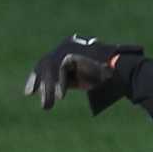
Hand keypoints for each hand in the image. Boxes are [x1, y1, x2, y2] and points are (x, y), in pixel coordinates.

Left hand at [23, 35, 142, 112]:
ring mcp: (70, 47)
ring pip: (51, 68)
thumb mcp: (83, 79)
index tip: (30, 92)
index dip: (37, 77)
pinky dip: (61, 84)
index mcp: (69, 50)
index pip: (47, 63)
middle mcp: (67, 46)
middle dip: (37, 80)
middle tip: (29, 94)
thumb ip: (69, 80)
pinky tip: (61, 96)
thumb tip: (53, 93)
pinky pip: (61, 69)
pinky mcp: (74, 52)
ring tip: (47, 106)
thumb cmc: (107, 79)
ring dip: (48, 88)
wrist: (122, 73)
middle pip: (45, 63)